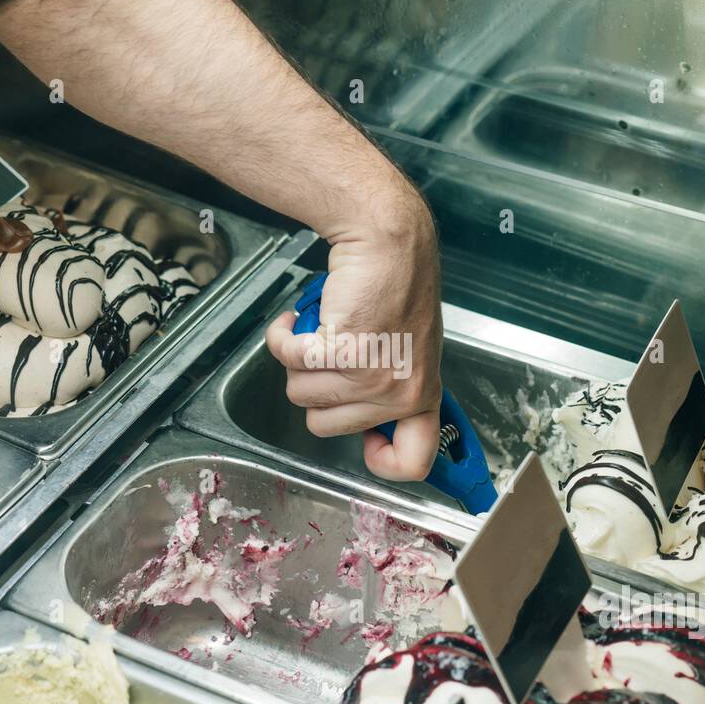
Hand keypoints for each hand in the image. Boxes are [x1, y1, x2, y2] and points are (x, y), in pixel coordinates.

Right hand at [266, 185, 441, 481]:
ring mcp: (370, 375)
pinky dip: (282, 338)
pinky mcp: (341, 350)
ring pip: (301, 395)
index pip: (413, 461)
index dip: (381, 460)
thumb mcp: (409, 351)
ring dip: (299, 360)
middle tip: (334, 353)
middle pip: (324, 427)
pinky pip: (289, 361)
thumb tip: (370, 432)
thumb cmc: (396, 286)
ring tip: (320, 329)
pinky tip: (297, 320)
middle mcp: (398, 392)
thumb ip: (389, 392)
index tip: (366, 441)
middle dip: (316, 389)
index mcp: (422, 396)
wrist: (388, 241)